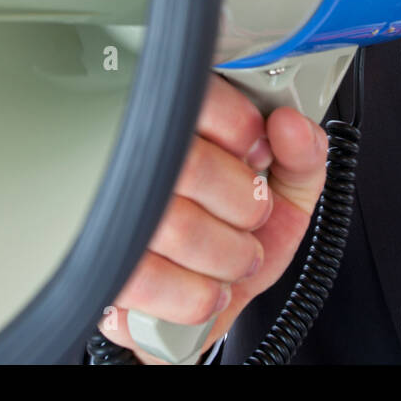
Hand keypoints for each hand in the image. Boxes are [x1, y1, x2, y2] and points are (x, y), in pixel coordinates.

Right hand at [96, 73, 328, 362]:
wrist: (201, 302)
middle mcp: (130, 160)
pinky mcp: (99, 272)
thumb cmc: (236, 231)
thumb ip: (302, 153)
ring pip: (173, 226)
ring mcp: (107, 216)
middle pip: (191, 165)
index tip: (259, 155)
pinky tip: (207, 288)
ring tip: (236, 259)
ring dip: (227, 255)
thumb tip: (290, 125)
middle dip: (245, 204)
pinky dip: (196, 295)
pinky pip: (147, 281)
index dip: (242, 129)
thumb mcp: (284, 186)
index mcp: (175, 123)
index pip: (199, 98)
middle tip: (252, 216)